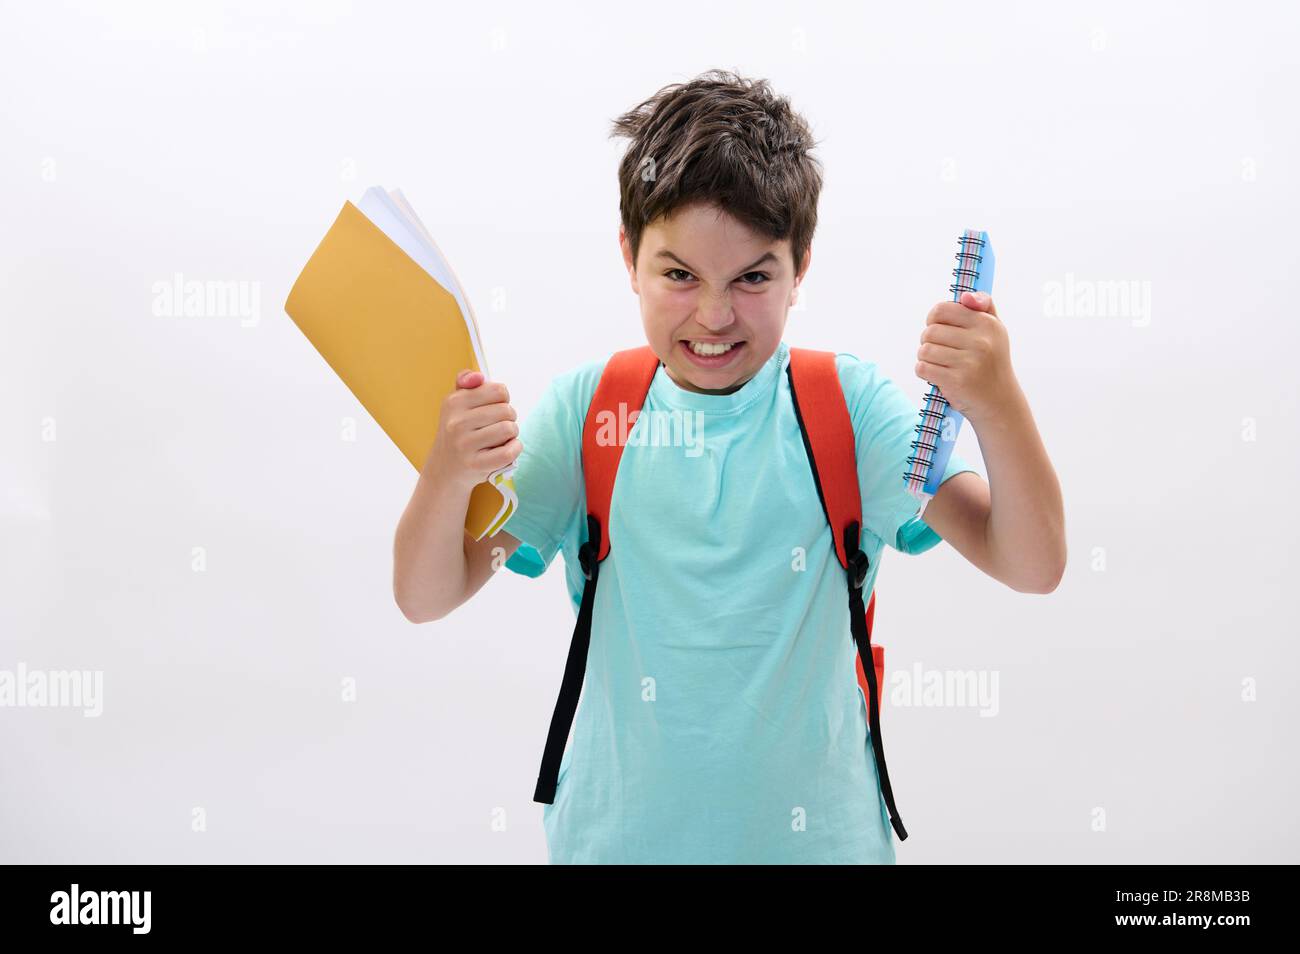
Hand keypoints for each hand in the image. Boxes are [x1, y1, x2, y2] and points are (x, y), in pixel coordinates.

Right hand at [424, 370, 521, 489]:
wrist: (444, 470)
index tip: (494, 409)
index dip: (503, 399)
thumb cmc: (458, 432)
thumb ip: (466, 381)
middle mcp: (456, 422)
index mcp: (454, 402)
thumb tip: (479, 376)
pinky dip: (514, 449)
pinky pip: (509, 452)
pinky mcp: (476, 464)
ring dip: (512, 434)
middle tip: (498, 426)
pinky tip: (506, 449)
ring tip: (501, 438)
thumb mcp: (455, 404)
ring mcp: (465, 445)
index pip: (499, 390)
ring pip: (509, 429)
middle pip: (507, 410)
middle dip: (509, 418)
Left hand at [916, 291, 1019, 425]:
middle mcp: (980, 341)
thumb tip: (965, 295)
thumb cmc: (991, 363)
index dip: (933, 319)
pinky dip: (925, 372)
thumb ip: (982, 306)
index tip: (939, 329)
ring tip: (940, 364)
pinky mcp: (956, 381)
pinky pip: (923, 368)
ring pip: (924, 350)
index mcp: (987, 324)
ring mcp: (969, 362)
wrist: (999, 402)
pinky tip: (937, 376)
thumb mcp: (995, 331)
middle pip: (929, 331)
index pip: (942, 310)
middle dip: (928, 342)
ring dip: (925, 358)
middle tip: (940, 351)